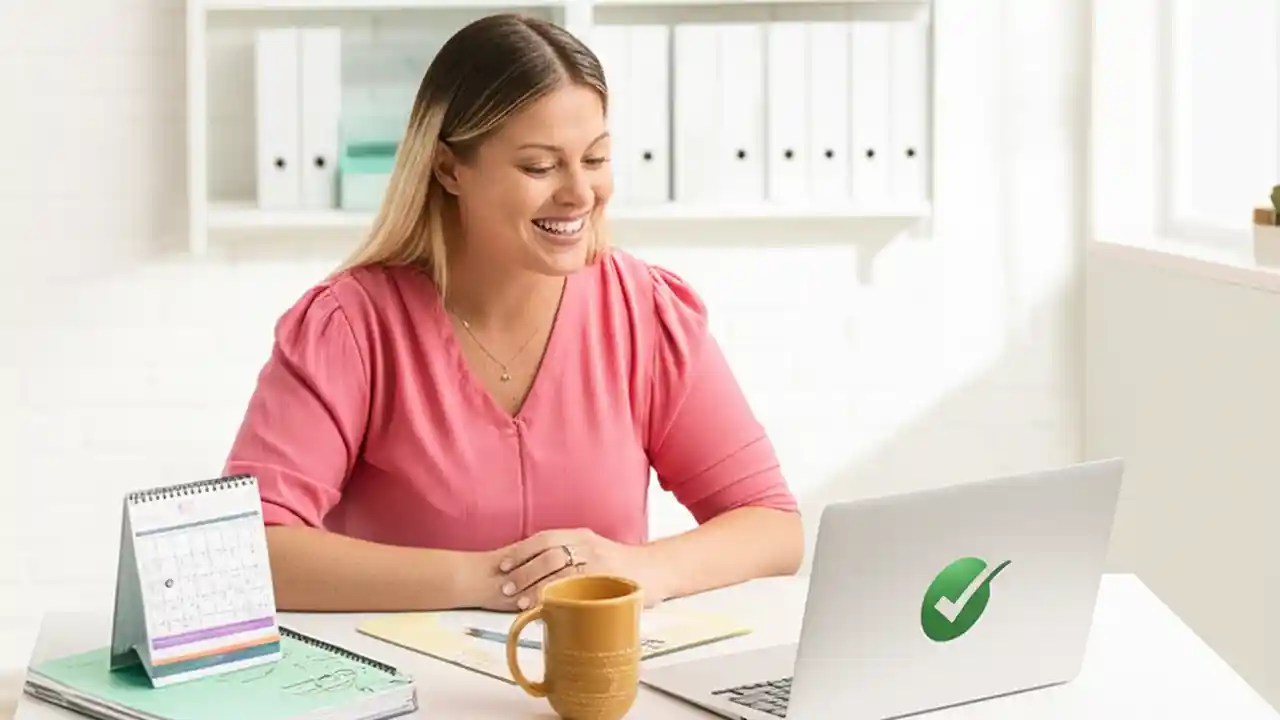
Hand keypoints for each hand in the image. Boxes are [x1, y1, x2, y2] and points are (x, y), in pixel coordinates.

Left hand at [486, 528, 667, 611]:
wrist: (658, 569)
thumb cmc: (623, 565)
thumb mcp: (596, 550)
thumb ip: (572, 556)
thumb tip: (537, 570)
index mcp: (581, 535)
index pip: (544, 538)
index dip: (520, 551)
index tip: (502, 564)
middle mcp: (587, 544)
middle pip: (546, 554)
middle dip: (522, 571)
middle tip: (505, 587)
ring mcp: (598, 561)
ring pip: (558, 570)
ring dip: (535, 586)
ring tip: (519, 600)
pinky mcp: (607, 579)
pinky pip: (576, 586)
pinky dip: (558, 596)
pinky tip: (546, 606)